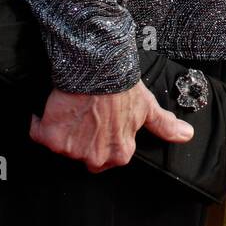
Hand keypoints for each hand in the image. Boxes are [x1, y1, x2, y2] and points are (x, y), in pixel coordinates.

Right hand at [29, 78, 193, 174]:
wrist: (99, 67)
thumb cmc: (123, 86)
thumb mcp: (147, 106)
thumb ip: (165, 126)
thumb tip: (187, 136)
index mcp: (119, 153)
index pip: (106, 158)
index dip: (101, 138)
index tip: (100, 121)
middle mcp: (95, 157)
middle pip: (82, 155)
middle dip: (81, 139)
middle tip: (86, 115)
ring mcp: (71, 149)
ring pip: (61, 145)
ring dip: (63, 129)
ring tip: (73, 107)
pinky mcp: (50, 137)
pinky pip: (38, 133)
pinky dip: (39, 122)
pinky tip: (51, 108)